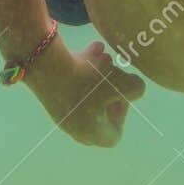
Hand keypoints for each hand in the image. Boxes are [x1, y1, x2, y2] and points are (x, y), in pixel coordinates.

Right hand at [25, 40, 144, 147]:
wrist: (46, 64)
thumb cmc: (88, 81)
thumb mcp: (123, 84)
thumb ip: (137, 89)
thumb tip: (134, 88)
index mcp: (91, 133)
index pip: (114, 135)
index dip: (122, 113)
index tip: (119, 94)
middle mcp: (74, 127)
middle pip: (100, 114)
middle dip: (110, 92)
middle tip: (112, 76)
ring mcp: (60, 112)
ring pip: (87, 96)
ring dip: (98, 77)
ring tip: (102, 55)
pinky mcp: (50, 94)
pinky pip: (74, 86)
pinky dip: (84, 71)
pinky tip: (91, 50)